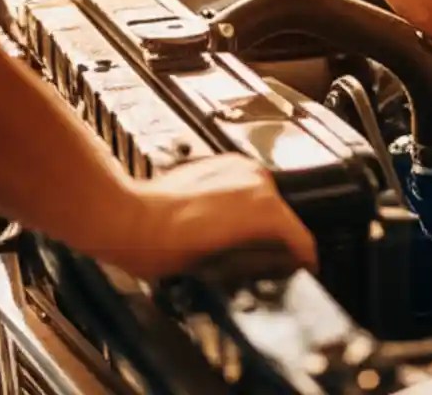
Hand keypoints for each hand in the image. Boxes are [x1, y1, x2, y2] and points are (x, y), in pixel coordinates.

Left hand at [96, 155, 317, 281]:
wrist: (126, 220)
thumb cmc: (160, 245)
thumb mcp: (218, 268)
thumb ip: (255, 261)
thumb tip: (272, 263)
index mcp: (264, 207)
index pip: (301, 237)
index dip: (304, 260)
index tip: (304, 268)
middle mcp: (257, 181)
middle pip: (285, 216)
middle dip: (280, 238)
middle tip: (270, 261)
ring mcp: (239, 168)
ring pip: (268, 200)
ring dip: (262, 220)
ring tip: (245, 243)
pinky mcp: (221, 163)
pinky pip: (247, 187)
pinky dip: (245, 204)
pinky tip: (228, 224)